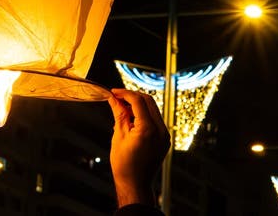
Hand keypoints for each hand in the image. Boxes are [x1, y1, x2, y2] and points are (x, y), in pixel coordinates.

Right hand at [107, 87, 170, 207]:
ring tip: (121, 107)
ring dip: (137, 104)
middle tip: (117, 97)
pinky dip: (143, 114)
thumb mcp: (118, 136)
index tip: (113, 92)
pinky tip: (131, 117)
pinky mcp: (164, 139)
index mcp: (149, 129)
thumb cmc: (125, 165)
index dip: (124, 93)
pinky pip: (155, 119)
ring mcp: (164, 135)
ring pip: (152, 108)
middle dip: (132, 96)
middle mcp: (160, 130)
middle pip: (148, 101)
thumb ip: (119, 114)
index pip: (138, 101)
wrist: (135, 185)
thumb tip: (113, 99)